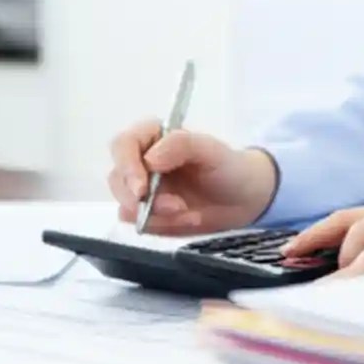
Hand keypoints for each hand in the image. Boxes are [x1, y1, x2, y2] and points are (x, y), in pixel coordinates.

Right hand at [107, 118, 278, 235]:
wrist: (246, 199)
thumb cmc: (229, 168)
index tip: (141, 190)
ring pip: (126, 205)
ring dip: (156, 215)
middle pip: (118, 179)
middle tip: (176, 207)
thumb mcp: (212, 151)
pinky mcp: (148, 214)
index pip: (123, 145)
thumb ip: (181, 145)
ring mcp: (142, 190)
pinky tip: (188, 219)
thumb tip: (150, 158)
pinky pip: (141, 224)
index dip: (127, 167)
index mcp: (153, 137)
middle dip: (142, 200)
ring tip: (190, 214)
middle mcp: (141, 161)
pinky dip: (163, 226)